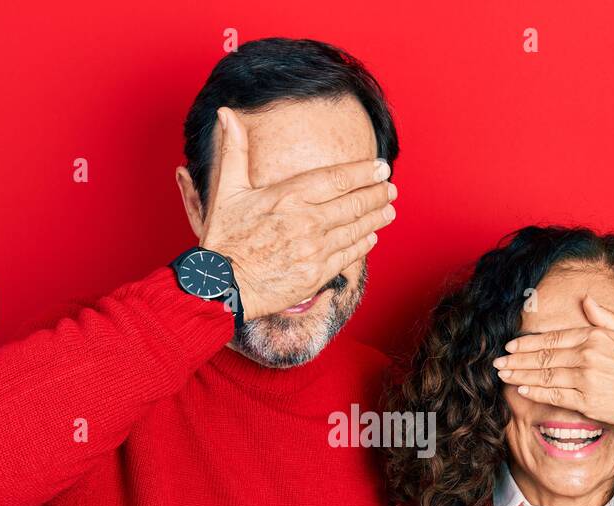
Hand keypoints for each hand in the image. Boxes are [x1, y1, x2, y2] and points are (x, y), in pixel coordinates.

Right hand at [198, 106, 396, 318]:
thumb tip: (227, 113)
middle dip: (377, 194)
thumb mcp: (227, 189)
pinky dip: (364, 244)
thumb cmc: (224, 238)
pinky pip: (348, 255)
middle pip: (354, 203)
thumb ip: (234, 150)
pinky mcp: (317, 273)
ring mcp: (314, 249)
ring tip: (389, 209)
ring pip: (356, 229)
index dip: (364, 172)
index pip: (338, 178)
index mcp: (288, 196)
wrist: (222, 285)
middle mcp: (307, 221)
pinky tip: (372, 236)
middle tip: (390, 188)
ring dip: (376, 217)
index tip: (381, 167)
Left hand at [493, 296, 613, 426]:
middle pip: (543, 357)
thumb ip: (603, 317)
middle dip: (516, 359)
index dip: (528, 342)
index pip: (552, 338)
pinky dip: (536, 392)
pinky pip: (554, 395)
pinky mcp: (586, 401)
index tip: (511, 344)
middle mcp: (587, 355)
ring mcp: (585, 378)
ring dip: (520, 375)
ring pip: (543, 375)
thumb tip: (586, 299)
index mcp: (594, 337)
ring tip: (503, 374)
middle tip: (498, 361)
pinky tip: (521, 390)